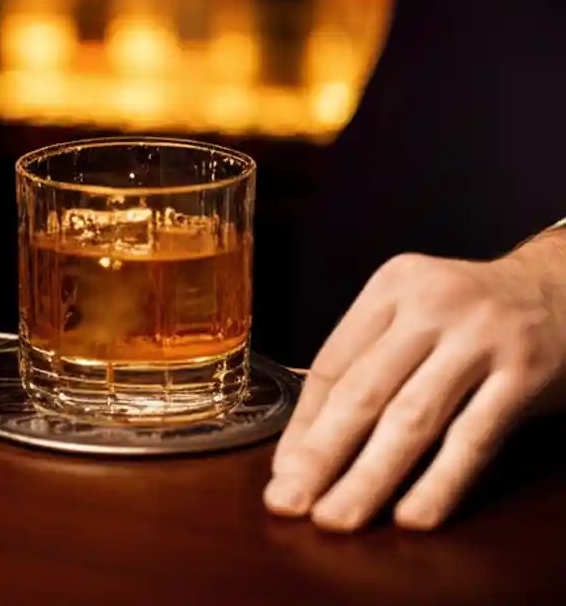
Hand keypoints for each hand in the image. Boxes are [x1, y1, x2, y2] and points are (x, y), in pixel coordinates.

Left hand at [265, 234, 565, 530]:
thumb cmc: (474, 318)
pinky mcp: (525, 371)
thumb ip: (369, 365)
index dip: (304, 426)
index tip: (281, 474)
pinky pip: (473, 437)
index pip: (332, 366)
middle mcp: (431, 304)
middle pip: (363, 392)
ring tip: (337, 518)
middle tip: (289, 503)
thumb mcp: (417, 317)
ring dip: (369, 476)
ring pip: (411, 419)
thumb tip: (305, 447)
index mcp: (391, 287)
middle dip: (321, 455)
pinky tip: (412, 515)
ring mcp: (481, 337)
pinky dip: (440, 481)